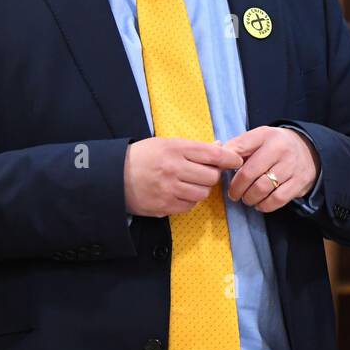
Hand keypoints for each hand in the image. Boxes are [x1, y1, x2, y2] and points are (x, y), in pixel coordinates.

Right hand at [123, 137, 242, 216]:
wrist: (112, 177)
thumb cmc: (142, 157)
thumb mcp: (166, 143)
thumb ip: (193, 147)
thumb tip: (220, 148)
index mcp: (175, 149)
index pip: (213, 155)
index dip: (230, 159)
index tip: (237, 161)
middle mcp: (173, 169)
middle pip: (211, 177)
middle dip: (211, 175)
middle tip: (203, 173)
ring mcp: (169, 189)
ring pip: (203, 193)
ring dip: (201, 189)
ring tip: (190, 183)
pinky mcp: (164, 206)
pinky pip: (190, 206)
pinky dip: (189, 200)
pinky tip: (180, 193)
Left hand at [223, 126, 319, 213]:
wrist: (309, 150)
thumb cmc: (275, 146)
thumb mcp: (257, 139)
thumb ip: (236, 147)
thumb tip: (216, 160)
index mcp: (266, 135)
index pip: (238, 150)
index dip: (226, 165)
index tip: (223, 174)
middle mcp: (280, 149)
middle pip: (248, 174)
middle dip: (236, 188)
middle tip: (234, 194)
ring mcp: (292, 166)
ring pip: (262, 189)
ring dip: (249, 198)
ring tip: (247, 198)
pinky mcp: (300, 182)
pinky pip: (277, 199)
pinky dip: (265, 205)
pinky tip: (260, 203)